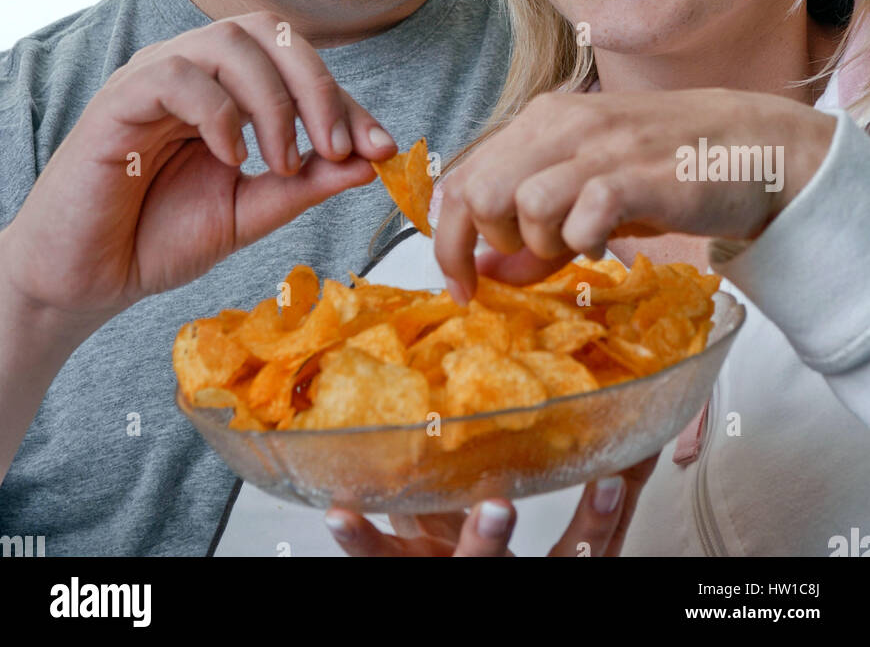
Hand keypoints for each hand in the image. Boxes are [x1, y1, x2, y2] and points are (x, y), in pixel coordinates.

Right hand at [0, 12, 395, 340]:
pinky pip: (177, 75)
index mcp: (226, 88)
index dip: (346, 100)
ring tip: (283, 162)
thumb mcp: (250, 212)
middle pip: (268, 31)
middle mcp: (192, 68)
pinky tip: (232, 159)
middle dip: (318, 86)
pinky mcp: (119, 99)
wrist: (86, 278)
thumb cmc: (158, 238)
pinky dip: (219, 113)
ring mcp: (154, 76)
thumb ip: (305, 184)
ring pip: (227, 40)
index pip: (297, 65)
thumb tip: (370, 162)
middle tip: (340, 147)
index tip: (382, 147)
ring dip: (274, 101)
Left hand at [324, 455, 658, 555]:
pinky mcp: (405, 562)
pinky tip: (339, 508)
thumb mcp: (573, 551)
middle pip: (484, 573)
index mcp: (536, 580)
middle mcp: (485, 584)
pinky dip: (362, 532)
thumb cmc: (522, 573)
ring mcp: (436, 576)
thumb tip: (644, 438)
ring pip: (404, 567)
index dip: (594, 525)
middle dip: (487, 542)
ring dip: (377, 545)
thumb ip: (604, 507)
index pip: (578, 558)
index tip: (608, 483)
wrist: (476, 598)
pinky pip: (381, 552)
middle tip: (497, 504)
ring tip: (348, 515)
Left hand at [434, 87, 835, 297]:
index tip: (461, 286)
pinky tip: (607, 242)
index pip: (462, 180)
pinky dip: (585, 242)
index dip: (450, 241)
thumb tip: (485, 271)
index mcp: (542, 122)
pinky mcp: (640, 176)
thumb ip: (534, 230)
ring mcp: (602, 148)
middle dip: (495, 243)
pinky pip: (584, 215)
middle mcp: (563, 125)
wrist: (752, 146)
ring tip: (580, 244)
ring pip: (524, 204)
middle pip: (481, 193)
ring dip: (544, 243)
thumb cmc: (664, 169)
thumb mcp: (589, 193)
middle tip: (535, 258)